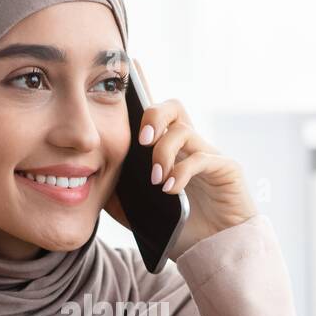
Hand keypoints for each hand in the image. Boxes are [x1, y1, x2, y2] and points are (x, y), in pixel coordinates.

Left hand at [104, 58, 256, 259]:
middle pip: (173, 108)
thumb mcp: (138, 211)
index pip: (154, 112)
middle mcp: (188, 146)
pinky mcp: (226, 170)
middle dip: (154, 116)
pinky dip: (182, 172)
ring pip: (184, 130)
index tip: (130, 65)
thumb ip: (118, 193)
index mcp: (167, 150)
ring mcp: (208, 155)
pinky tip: (171, 189)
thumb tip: (89, 180)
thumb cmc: (179, 228)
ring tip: (155, 180)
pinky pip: (203, 159)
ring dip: (164, 152)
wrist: (214, 251)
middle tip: (142, 140)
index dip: (143, 85)